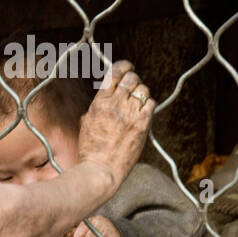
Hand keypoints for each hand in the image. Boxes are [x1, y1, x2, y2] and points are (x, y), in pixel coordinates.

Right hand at [77, 60, 153, 192]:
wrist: (101, 170)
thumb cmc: (91, 150)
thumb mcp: (86, 123)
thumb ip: (96, 107)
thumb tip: (104, 99)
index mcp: (99, 102)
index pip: (114, 73)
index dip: (123, 66)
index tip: (127, 66)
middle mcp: (115, 105)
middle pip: (131, 78)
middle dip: (133, 80)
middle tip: (133, 87)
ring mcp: (129, 114)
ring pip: (143, 89)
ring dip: (142, 93)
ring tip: (138, 102)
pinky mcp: (142, 125)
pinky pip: (151, 104)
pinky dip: (149, 105)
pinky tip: (144, 112)